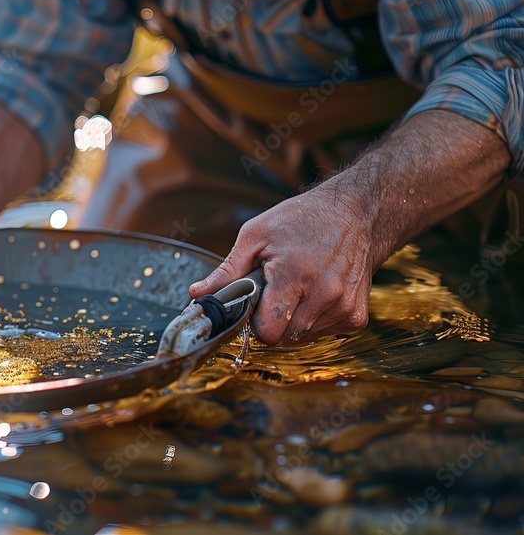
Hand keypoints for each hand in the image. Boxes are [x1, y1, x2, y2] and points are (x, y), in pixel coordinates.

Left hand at [186, 189, 372, 345]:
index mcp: (296, 274)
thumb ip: (226, 271)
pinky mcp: (356, 316)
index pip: (268, 330)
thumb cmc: (301, 220)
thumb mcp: (255, 235)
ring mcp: (344, 307)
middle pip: (283, 338)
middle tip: (274, 292)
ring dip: (292, 321)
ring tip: (296, 289)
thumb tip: (196, 295)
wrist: (355, 214)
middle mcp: (326, 294)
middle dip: (272, 321)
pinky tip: (314, 294)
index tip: (253, 305)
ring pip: (302, 338)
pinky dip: (312, 320)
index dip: (254, 322)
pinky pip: (322, 333)